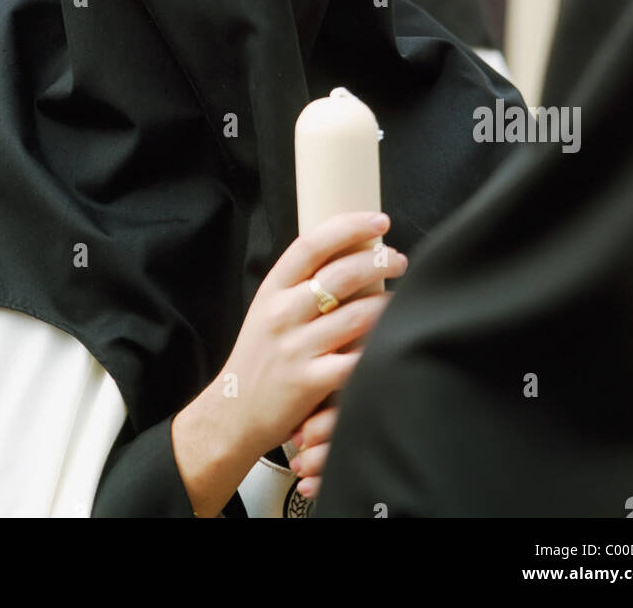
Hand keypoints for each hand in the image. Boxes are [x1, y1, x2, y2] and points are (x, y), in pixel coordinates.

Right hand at [171, 211, 406, 515]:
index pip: (311, 244)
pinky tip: (390, 341)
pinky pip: (355, 360)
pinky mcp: (309, 382)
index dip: (349, 227)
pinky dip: (377, 348)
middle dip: (379, 261)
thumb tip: (348, 251)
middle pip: (341, 275)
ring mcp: (295, 348)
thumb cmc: (259, 357)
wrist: (231, 413)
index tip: (379, 221)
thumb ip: (299, 285)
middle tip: (398, 260)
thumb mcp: (267, 310)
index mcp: (271, 290)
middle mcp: (281, 314)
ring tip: (401, 300)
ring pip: (357, 316)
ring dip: (388, 304)